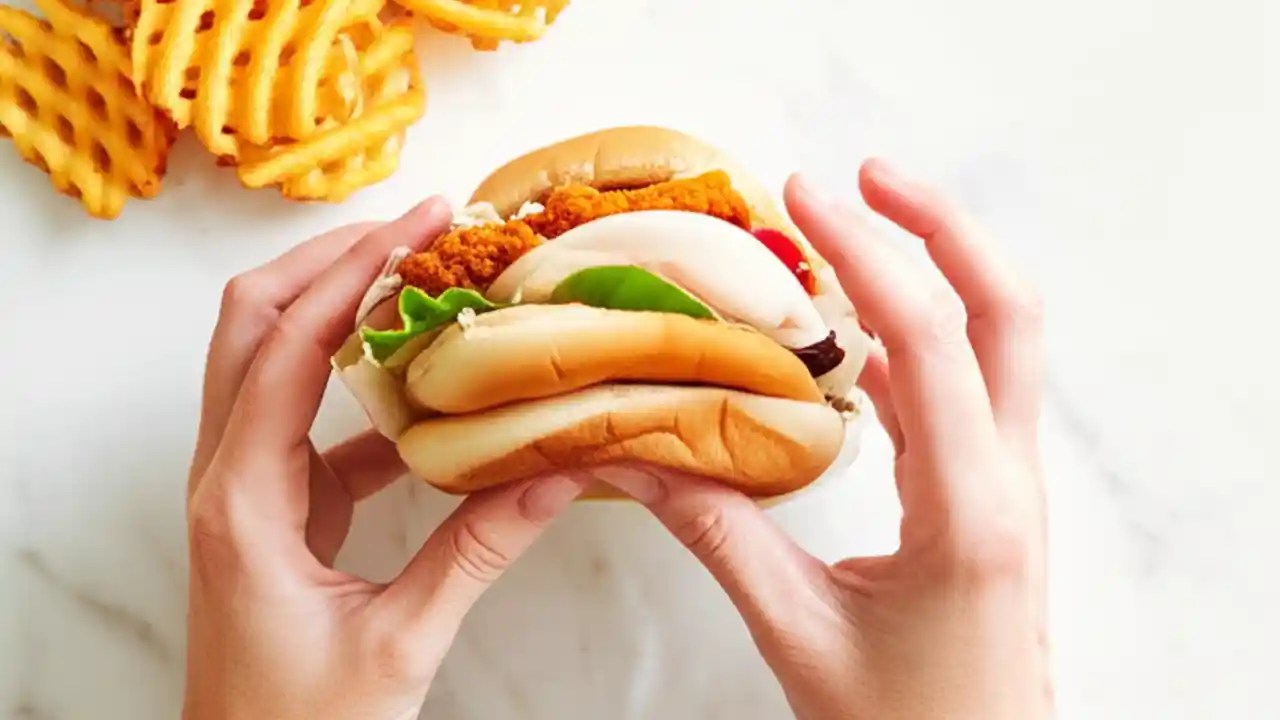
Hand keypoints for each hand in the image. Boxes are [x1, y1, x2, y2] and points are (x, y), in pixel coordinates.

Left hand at [183, 199, 584, 719]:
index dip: (350, 276)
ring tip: (418, 279)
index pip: (286, 351)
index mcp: (243, 503)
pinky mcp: (274, 511)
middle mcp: (227, 480)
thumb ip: (477, 554)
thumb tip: (554, 475)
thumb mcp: (399, 644)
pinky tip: (427, 388)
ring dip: (334, 308)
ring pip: (267, 362)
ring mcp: (245, 491)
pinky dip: (359, 385)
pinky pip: (307, 421)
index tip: (416, 227)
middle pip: (249, 326)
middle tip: (411, 228)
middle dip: (325, 261)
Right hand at [597, 161, 1049, 719]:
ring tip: (851, 232)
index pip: (934, 347)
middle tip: (862, 176)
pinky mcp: (988, 499)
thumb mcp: (797, 633)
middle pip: (1007, 315)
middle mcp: (1009, 486)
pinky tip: (856, 337)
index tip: (809, 200)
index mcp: (971, 514)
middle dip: (940, 227)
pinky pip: (961, 395)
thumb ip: (715, 536)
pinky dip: (914, 344)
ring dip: (932, 273)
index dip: (872, 257)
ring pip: (995, 346)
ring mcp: (1007, 488)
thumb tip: (631, 458)